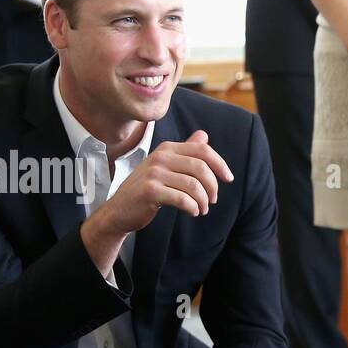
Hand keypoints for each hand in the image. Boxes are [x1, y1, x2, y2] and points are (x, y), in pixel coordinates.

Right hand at [92, 130, 231, 236]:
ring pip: (193, 185)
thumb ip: (185, 152)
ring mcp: (153, 173)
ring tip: (202, 209)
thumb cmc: (146, 189)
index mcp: (167, 148)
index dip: (220, 164)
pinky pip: (182, 199)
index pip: (202, 150)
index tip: (228, 178)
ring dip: (203, 201)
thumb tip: (203, 135)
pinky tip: (193, 212)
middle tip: (213, 200)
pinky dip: (193, 207)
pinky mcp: (150, 191)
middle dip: (212, 186)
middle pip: (201, 168)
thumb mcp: (165, 167)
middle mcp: (160, 157)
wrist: (119, 209)